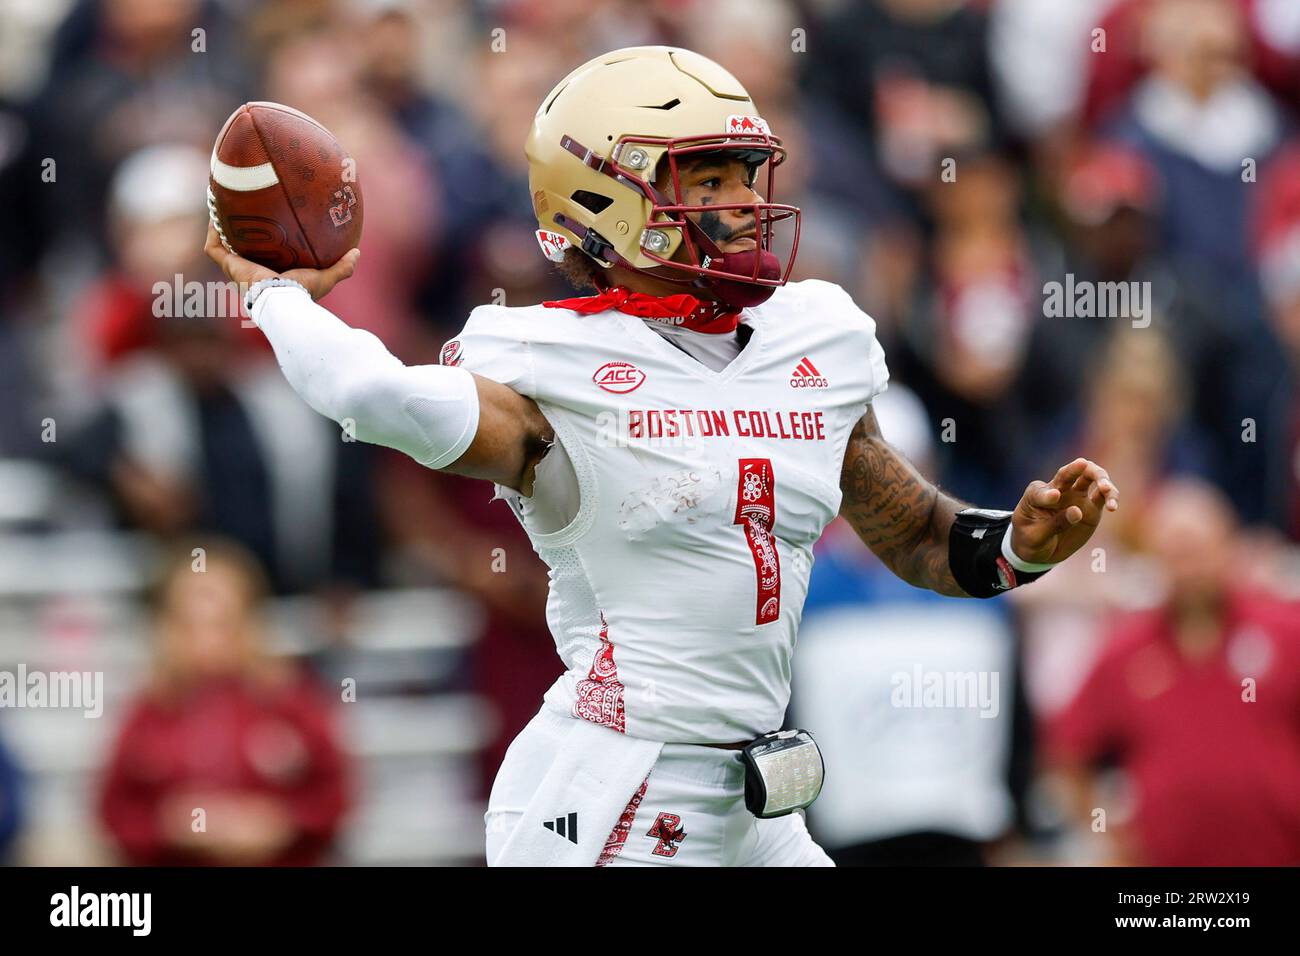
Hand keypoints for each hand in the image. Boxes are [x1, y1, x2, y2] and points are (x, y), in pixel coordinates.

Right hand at [204, 222, 359, 300]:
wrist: (283, 300)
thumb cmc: (303, 293)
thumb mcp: (325, 277)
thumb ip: (342, 267)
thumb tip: (357, 252)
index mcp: (269, 275)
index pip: (263, 257)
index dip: (261, 244)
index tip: (264, 227)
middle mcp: (250, 272)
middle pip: (239, 250)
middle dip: (236, 233)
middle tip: (238, 211)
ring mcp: (236, 269)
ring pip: (222, 245)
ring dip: (219, 227)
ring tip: (219, 204)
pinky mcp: (229, 266)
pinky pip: (214, 247)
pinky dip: (213, 231)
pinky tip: (215, 211)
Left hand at [1010, 458, 1118, 564]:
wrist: (1041, 552)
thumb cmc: (1031, 540)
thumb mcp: (1037, 537)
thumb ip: (1056, 524)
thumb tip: (1078, 511)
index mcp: (1036, 495)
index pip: (1041, 491)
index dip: (1047, 494)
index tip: (1054, 497)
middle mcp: (1057, 490)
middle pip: (1068, 472)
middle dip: (1076, 467)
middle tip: (1083, 465)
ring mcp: (1075, 497)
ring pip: (1090, 477)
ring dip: (1100, 478)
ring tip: (1106, 490)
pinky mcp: (1090, 508)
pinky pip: (1102, 496)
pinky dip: (1110, 496)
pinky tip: (1112, 506)